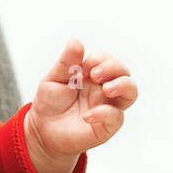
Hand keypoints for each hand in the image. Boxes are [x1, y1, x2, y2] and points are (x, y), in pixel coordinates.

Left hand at [23, 39, 137, 172]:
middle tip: (95, 74)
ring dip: (122, 86)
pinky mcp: (106, 126)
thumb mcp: (54, 79)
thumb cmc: (50, 103)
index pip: (108, 60)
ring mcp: (108, 107)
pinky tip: (87, 115)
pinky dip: (104, 113)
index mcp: (93, 75)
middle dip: (114, 68)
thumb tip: (76, 41)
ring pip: (131, 93)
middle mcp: (104, 89)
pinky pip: (116, 118)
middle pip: (124, 73)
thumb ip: (66, 63)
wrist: (42, 130)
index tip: (87, 63)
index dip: (102, 59)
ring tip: (106, 89)